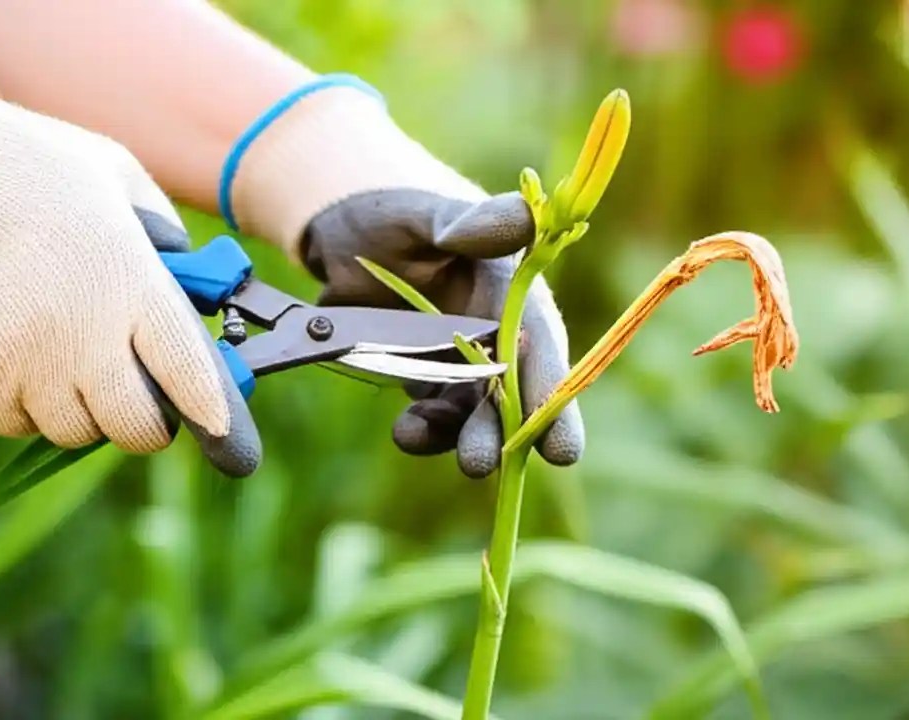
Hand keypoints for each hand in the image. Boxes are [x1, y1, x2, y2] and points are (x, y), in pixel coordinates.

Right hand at [0, 28, 259, 475]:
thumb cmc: (19, 161)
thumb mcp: (114, 175)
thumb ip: (160, 236)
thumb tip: (188, 286)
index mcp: (134, 285)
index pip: (194, 380)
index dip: (218, 421)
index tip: (229, 446)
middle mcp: (88, 337)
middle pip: (136, 429)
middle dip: (140, 419)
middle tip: (129, 390)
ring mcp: (26, 363)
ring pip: (70, 430)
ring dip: (73, 408)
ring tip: (54, 350)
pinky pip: (7, 419)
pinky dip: (14, 402)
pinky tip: (4, 350)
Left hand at [224, 78, 583, 476]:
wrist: (347, 229)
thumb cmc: (397, 210)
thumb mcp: (427, 212)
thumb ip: (470, 224)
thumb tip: (525, 215)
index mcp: (515, 294)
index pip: (543, 351)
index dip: (552, 399)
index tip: (561, 450)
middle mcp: (498, 335)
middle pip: (514, 396)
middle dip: (501, 434)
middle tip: (481, 463)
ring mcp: (462, 363)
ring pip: (472, 413)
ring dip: (458, 437)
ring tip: (416, 440)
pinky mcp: (426, 379)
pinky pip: (433, 414)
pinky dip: (422, 429)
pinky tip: (405, 432)